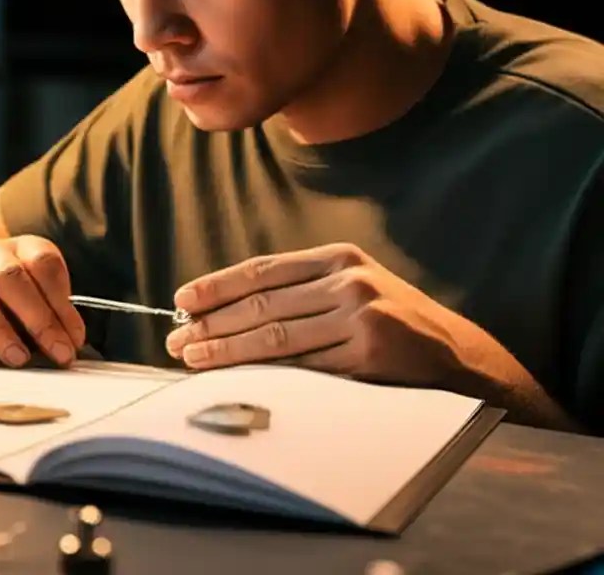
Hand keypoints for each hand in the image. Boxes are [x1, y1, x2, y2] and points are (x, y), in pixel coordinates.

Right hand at [0, 236, 85, 367]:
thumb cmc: (18, 299)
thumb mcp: (42, 297)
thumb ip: (55, 316)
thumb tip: (68, 346)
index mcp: (23, 248)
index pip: (43, 264)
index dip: (61, 303)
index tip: (74, 339)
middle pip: (10, 277)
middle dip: (37, 318)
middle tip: (55, 351)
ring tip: (18, 358)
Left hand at [165, 243, 480, 386]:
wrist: (461, 355)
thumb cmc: (393, 323)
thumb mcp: (354, 288)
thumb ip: (302, 292)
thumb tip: (228, 310)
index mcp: (338, 258)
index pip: (263, 271)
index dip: (217, 286)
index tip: (182, 301)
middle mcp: (348, 281)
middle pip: (262, 305)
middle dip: (211, 323)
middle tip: (175, 339)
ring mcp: (360, 317)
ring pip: (274, 337)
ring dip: (225, 349)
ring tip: (191, 358)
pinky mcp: (368, 354)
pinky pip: (302, 368)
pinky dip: (262, 373)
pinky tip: (235, 377)